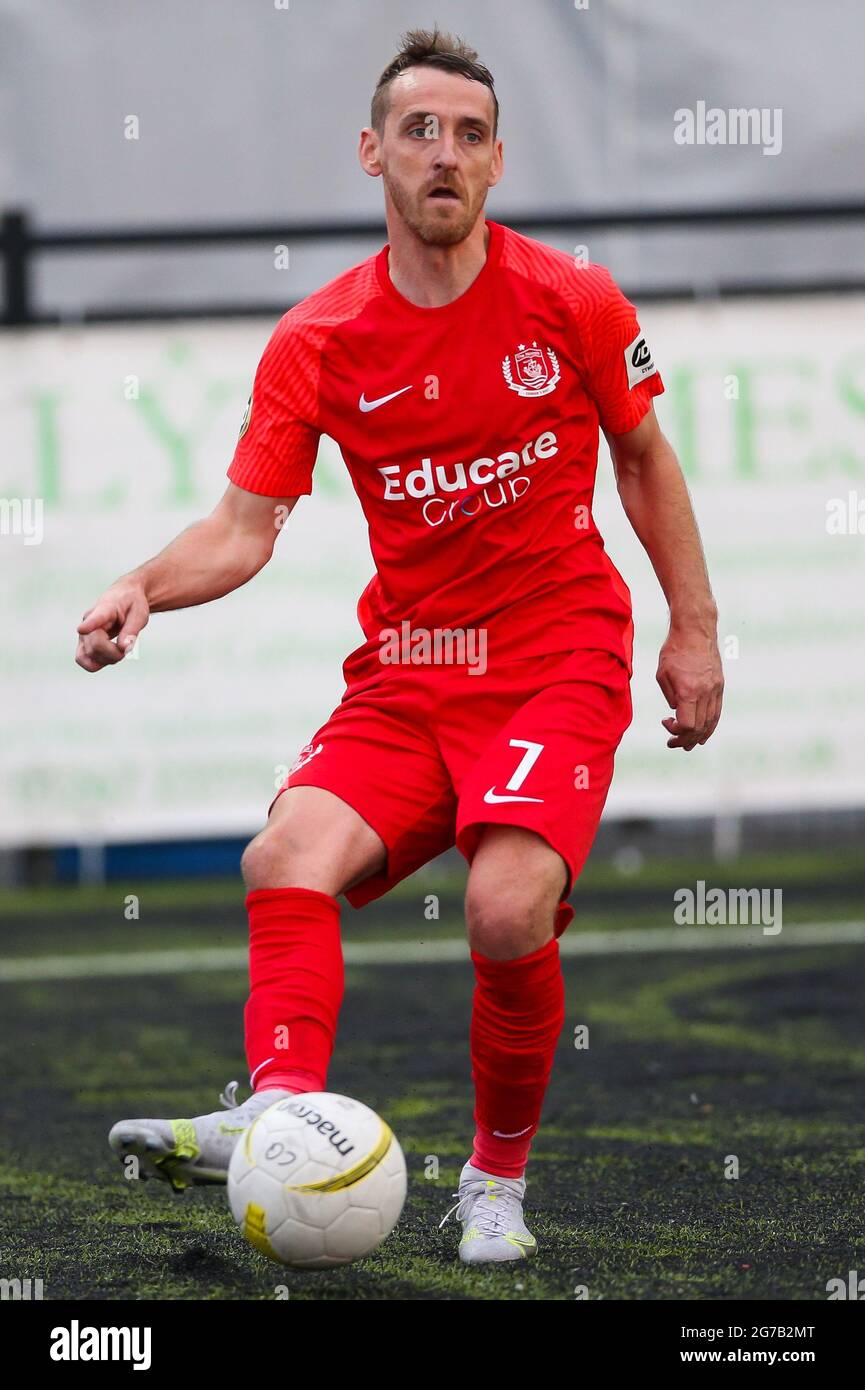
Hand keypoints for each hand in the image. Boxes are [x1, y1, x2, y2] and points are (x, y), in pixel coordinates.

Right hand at [75, 584, 149, 671]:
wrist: (123, 597)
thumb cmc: (132, 604)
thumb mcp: (139, 614)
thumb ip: (131, 630)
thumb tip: (124, 648)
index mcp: (105, 608)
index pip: (96, 617)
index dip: (89, 624)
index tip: (81, 629)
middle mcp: (88, 620)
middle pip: (95, 646)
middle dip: (115, 654)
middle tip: (128, 645)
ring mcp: (83, 633)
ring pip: (87, 657)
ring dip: (107, 660)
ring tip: (119, 649)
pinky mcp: (82, 643)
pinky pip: (83, 661)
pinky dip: (98, 663)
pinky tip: (110, 655)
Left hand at [656, 623, 723, 750]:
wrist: (695, 630)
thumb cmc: (674, 650)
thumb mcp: (662, 674)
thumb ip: (670, 696)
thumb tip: (677, 711)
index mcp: (689, 690)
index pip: (687, 724)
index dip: (676, 731)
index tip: (666, 723)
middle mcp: (705, 692)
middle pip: (699, 727)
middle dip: (686, 739)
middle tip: (673, 742)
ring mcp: (715, 689)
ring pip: (711, 722)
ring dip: (700, 736)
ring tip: (689, 744)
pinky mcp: (720, 685)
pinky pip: (717, 711)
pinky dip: (710, 725)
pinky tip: (704, 732)